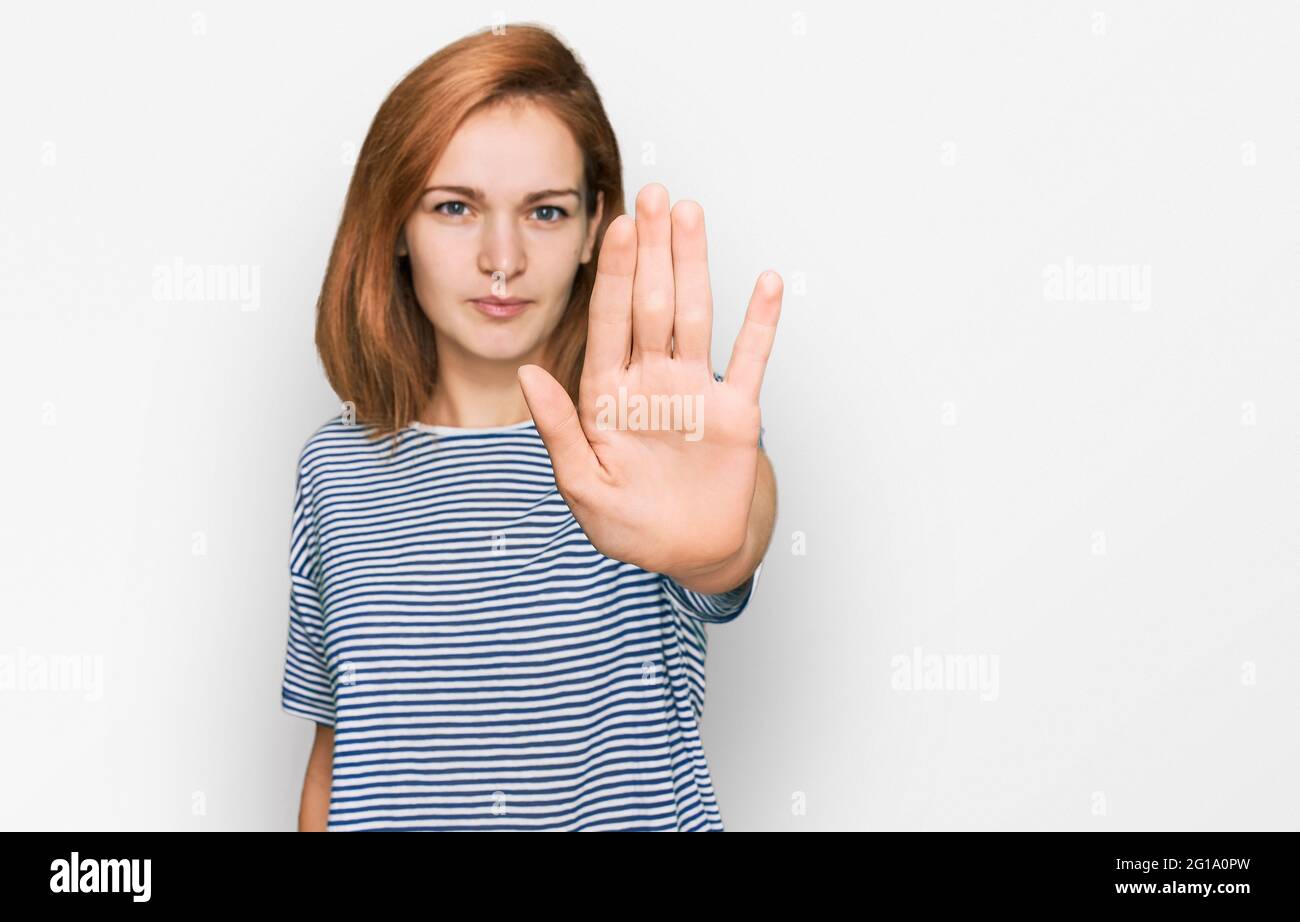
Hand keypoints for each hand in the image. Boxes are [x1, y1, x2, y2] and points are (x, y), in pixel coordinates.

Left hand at [517, 183, 781, 580]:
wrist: (687, 553)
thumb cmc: (629, 525)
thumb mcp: (582, 486)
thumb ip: (558, 430)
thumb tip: (528, 375)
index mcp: (608, 396)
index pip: (610, 321)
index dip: (614, 273)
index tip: (616, 225)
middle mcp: (651, 381)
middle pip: (652, 303)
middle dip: (652, 250)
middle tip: (653, 194)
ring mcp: (695, 393)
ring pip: (696, 315)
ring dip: (694, 265)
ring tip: (690, 214)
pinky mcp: (736, 414)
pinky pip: (750, 360)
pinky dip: (760, 323)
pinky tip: (766, 282)